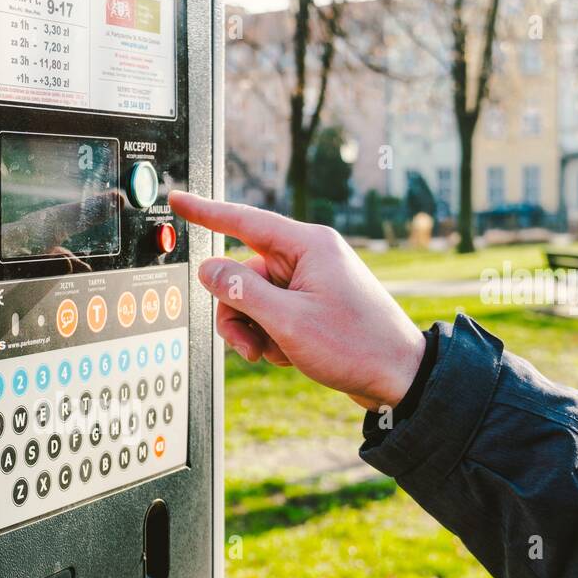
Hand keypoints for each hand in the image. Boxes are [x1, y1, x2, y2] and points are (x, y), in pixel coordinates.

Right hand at [170, 191, 425, 411]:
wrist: (399, 378)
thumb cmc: (357, 346)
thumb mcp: (288, 321)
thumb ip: (242, 292)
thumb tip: (209, 270)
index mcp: (308, 246)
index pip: (244, 221)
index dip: (206, 212)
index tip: (179, 200)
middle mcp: (308, 258)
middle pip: (243, 273)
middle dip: (237, 312)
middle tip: (248, 345)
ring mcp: (311, 282)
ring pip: (253, 298)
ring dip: (252, 330)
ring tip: (271, 354)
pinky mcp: (312, 305)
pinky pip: (272, 313)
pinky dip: (271, 336)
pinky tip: (290, 354)